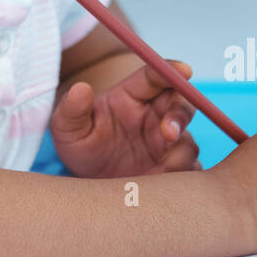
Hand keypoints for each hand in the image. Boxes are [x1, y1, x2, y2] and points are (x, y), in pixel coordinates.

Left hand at [51, 61, 200, 178]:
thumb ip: (71, 109)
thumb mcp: (66, 130)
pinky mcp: (175, 169)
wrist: (88, 186)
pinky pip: (191, 172)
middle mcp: (155, 115)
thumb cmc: (80, 147)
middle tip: (168, 133)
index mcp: (132, 96)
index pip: (155, 76)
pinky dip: (183, 177)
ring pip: (187, 142)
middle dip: (179, 115)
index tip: (184, 70)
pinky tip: (163, 186)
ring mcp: (168, 143)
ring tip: (158, 170)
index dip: (171, 70)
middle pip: (182, 103)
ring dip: (179, 154)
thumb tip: (80, 88)